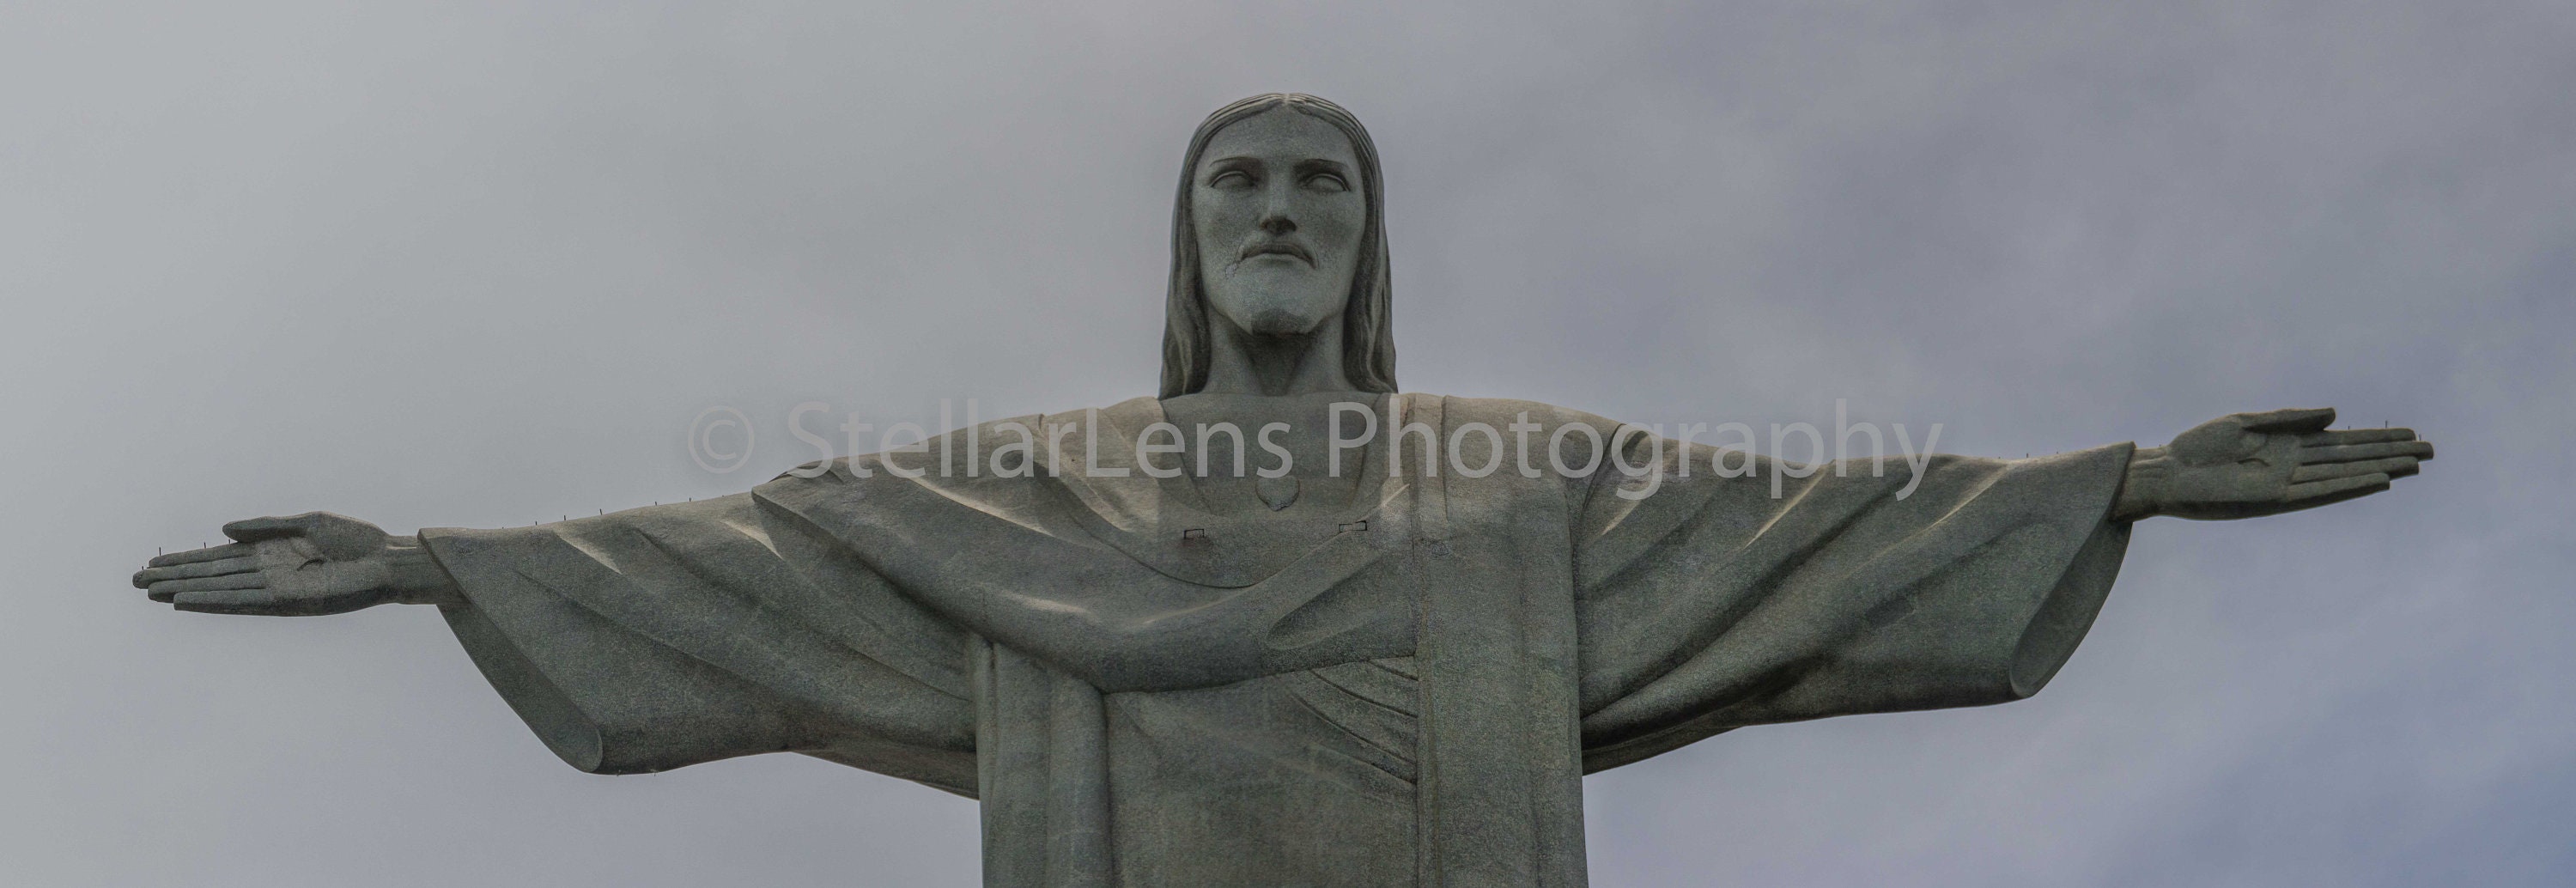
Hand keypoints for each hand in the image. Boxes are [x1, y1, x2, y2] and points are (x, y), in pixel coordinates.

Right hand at [131, 513, 453, 614]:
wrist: (388, 560)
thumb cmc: (355, 539)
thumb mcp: (306, 522)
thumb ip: (264, 526)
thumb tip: (222, 531)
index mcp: (270, 552)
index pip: (218, 559)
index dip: (186, 561)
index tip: (154, 563)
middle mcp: (266, 573)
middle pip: (210, 575)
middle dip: (174, 577)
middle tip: (135, 580)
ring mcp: (274, 588)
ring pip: (219, 589)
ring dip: (184, 591)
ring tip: (151, 591)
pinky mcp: (286, 602)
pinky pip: (242, 603)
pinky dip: (213, 602)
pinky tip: (186, 602)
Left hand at [2116, 407, 2432, 520]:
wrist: (2167, 471)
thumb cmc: (2200, 446)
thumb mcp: (2246, 422)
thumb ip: (2291, 418)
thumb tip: (2336, 414)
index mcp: (2288, 444)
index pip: (2343, 441)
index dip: (2377, 438)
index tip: (2411, 433)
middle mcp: (2295, 465)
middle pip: (2353, 457)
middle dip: (2390, 453)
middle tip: (2431, 451)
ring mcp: (2289, 483)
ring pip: (2345, 474)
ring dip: (2380, 469)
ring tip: (2415, 466)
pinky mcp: (2276, 499)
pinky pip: (2321, 491)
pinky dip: (2349, 485)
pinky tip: (2377, 480)